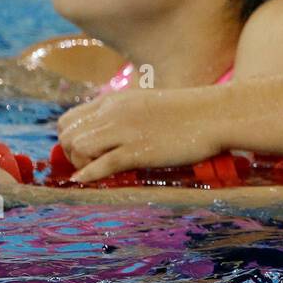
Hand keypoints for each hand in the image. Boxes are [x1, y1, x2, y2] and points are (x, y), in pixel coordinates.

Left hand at [56, 88, 227, 181]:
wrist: (214, 114)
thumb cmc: (189, 112)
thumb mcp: (148, 105)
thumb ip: (125, 115)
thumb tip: (113, 135)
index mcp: (114, 100)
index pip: (70, 118)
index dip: (70, 139)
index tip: (83, 153)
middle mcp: (113, 113)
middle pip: (67, 134)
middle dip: (69, 154)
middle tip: (87, 165)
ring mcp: (124, 131)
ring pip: (77, 147)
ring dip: (79, 164)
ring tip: (95, 172)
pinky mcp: (138, 151)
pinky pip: (101, 164)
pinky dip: (88, 175)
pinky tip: (84, 182)